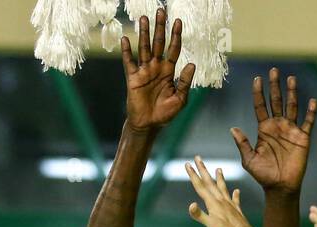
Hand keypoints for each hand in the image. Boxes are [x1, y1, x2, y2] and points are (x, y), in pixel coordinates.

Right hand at [122, 10, 194, 131]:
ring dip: (144, 33)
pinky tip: (125, 38)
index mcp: (169, 71)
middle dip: (160, 27)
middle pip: (159, 43)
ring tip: (143, 18)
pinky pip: (129, 62)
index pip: (173, 49)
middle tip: (161, 11)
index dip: (176, 35)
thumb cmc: (165, 114)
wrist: (148, 125)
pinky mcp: (133, 78)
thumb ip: (185, 82)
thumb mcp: (180, 100)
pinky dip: (127, 51)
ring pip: (144, 48)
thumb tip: (191, 64)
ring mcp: (144, 71)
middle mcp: (156, 67)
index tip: (178, 21)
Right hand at [185, 156, 257, 226]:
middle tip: (198, 158)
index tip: (188, 164)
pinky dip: (235, 194)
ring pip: (223, 188)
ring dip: (219, 178)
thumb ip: (200, 215)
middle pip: (210, 183)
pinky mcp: (237, 211)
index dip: (193, 175)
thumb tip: (191, 204)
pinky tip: (237, 191)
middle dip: (202, 170)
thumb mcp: (211, 226)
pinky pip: (235, 200)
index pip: (200, 187)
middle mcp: (222, 201)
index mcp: (213, 203)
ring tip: (218, 169)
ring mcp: (230, 205)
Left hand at [232, 68, 316, 193]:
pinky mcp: (303, 138)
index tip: (257, 79)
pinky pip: (308, 122)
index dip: (258, 93)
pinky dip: (311, 112)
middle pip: (276, 101)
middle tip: (274, 70)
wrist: (280, 187)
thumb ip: (243, 144)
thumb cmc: (263, 175)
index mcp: (264, 129)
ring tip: (291, 79)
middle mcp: (277, 126)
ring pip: (292, 107)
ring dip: (292, 93)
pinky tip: (312, 101)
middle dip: (275, 86)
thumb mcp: (249, 160)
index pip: (260, 106)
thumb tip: (233, 129)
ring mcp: (291, 130)